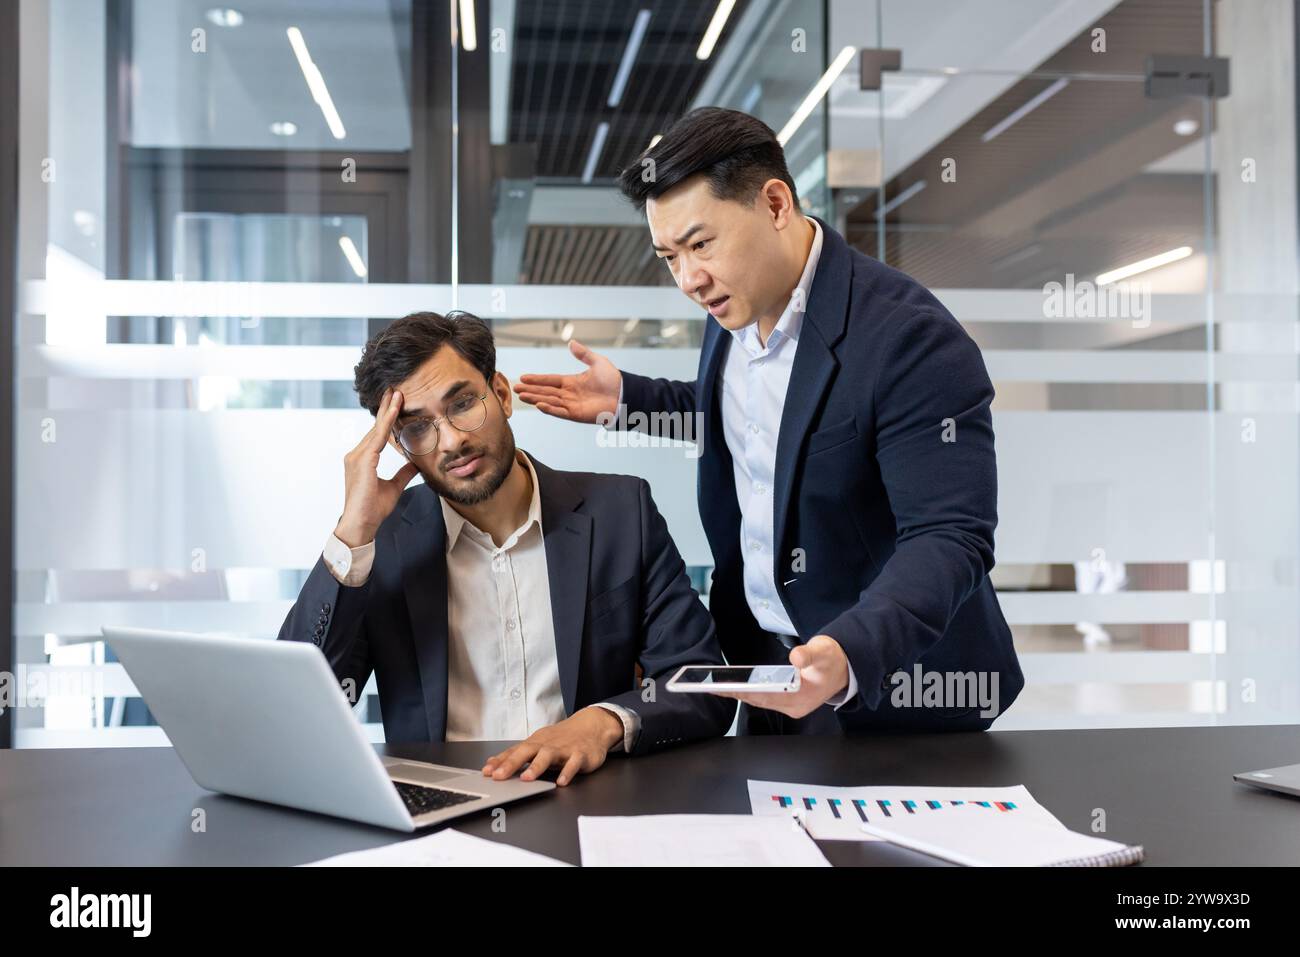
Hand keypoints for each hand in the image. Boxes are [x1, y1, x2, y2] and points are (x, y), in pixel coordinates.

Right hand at [333, 388, 420, 546]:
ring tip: (396, 393)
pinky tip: (394, 411)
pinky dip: (386, 423)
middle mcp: (356, 455)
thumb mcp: (394, 487)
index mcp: (362, 460)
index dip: (386, 417)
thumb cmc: (373, 509)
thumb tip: (416, 464)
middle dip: (385, 407)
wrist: (361, 524)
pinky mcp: (362, 461)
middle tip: (394, 388)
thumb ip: (403, 473)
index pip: (377, 434)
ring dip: (387, 410)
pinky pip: (377, 438)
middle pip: (375, 427)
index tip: (394, 401)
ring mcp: (356, 457)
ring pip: (376, 429)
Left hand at [481, 707, 623, 786]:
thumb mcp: (539, 744)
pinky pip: (573, 763)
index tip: (486, 772)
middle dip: (512, 764)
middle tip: (499, 776)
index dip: (500, 761)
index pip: (515, 751)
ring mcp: (564, 748)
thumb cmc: (562, 738)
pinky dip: (568, 772)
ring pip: (548, 756)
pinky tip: (562, 781)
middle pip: (527, 751)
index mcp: (536, 742)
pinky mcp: (581, 754)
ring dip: (537, 767)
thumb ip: (518, 755)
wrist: (592, 726)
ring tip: (526, 778)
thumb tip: (492, 764)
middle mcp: (547, 744)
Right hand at [512, 339, 621, 423]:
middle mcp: (569, 394)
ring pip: (550, 401)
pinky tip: (539, 405)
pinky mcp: (577, 414)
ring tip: (522, 396)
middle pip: (546, 391)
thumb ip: (583, 354)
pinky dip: (550, 409)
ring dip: (536, 398)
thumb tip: (571, 343)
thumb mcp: (597, 362)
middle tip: (515, 388)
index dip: (537, 379)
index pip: (550, 380)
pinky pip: (560, 412)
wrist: (625, 395)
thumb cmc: (613, 380)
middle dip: (531, 390)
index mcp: (572, 382)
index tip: (523, 377)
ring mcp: (572, 405)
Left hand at [713, 635, 851, 718]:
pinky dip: (748, 693)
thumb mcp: (823, 651)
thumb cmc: (832, 659)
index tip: (729, 687)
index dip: (747, 691)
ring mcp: (791, 706)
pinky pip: (764, 699)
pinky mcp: (787, 702)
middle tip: (713, 687)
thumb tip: (796, 657)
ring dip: (739, 694)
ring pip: (760, 701)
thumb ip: (809, 654)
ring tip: (717, 687)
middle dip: (737, 693)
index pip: (769, 696)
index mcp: (803, 697)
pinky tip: (734, 687)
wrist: (843, 668)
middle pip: (760, 701)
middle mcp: (795, 706)